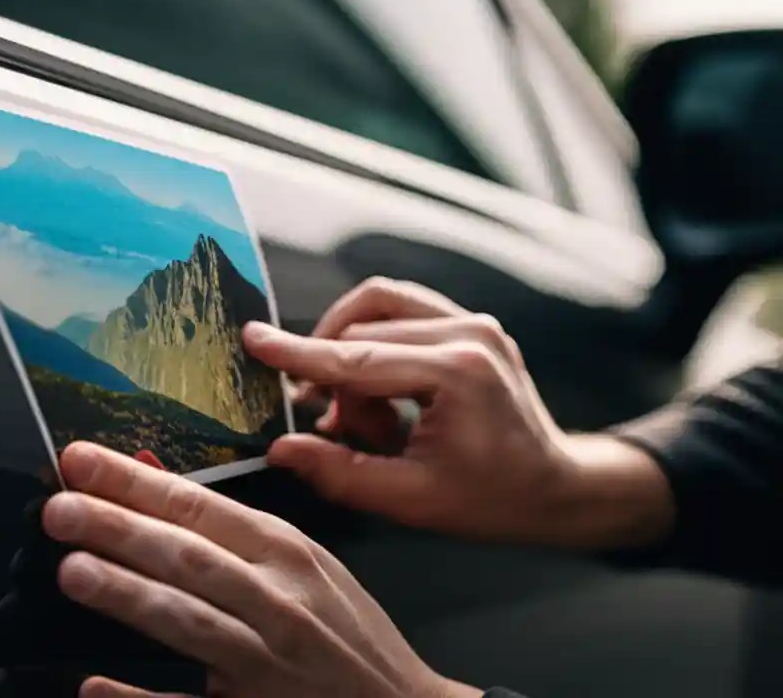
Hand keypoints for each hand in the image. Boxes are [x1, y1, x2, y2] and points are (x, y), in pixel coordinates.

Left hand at [43, 442, 480, 697]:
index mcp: (286, 552)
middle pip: (190, 557)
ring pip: (192, 622)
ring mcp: (269, 664)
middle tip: (58, 507)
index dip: (137, 483)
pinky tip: (94, 685)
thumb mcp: (303, 563)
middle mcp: (279, 602)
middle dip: (121, 529)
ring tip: (73, 570)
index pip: (200, 507)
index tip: (80, 459)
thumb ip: (229, 530)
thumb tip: (148, 482)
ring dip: (131, 595)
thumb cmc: (345, 632)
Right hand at [245, 277, 673, 549]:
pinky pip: (400, 313)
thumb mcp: (412, 500)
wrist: (558, 487)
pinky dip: (375, 347)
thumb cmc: (493, 500)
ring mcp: (473, 321)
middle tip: (342, 433)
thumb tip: (281, 449)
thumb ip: (341, 473)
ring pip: (376, 312)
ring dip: (351, 358)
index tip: (253, 340)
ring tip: (363, 414)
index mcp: (459, 374)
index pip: (357, 358)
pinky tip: (382, 395)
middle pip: (360, 336)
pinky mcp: (471, 321)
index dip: (299, 354)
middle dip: (336, 384)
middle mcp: (468, 333)